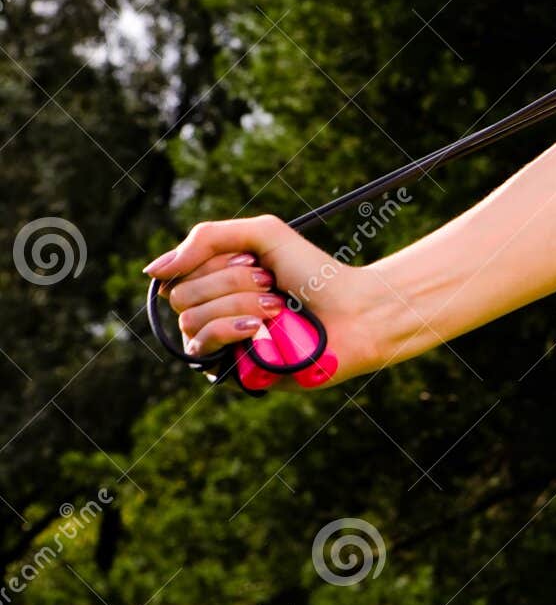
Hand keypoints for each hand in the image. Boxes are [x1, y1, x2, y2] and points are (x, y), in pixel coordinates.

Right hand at [144, 215, 391, 386]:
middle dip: (232, 282)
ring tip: (276, 307)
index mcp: (220, 280)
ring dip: (239, 303)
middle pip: (182, 293)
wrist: (354, 311)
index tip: (254, 260)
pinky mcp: (232, 369)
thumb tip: (152, 271)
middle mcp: (216, 311)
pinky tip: (260, 327)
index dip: (214, 262)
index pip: (180, 271)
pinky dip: (230, 328)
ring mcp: (223, 343)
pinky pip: (202, 346)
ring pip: (190, 318)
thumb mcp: (264, 235)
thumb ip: (207, 238)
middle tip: (270, 284)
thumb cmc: (315, 273)